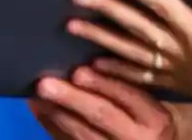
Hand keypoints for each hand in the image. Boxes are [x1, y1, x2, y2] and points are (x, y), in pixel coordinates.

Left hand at [29, 67, 174, 139]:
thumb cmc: (152, 120)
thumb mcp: (155, 103)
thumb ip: (131, 84)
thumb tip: (92, 60)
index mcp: (156, 119)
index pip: (129, 97)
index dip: (104, 83)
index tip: (79, 70)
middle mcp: (136, 138)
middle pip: (102, 115)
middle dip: (72, 98)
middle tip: (45, 83)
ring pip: (83, 134)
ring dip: (56, 113)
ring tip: (36, 95)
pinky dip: (52, 126)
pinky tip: (39, 110)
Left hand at [67, 0, 191, 137]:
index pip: (160, 5)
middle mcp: (180, 50)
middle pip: (136, 25)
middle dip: (105, 9)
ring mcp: (176, 69)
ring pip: (130, 50)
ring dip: (100, 37)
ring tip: (73, 25)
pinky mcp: (178, 83)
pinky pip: (140, 76)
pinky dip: (116, 70)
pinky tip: (96, 65)